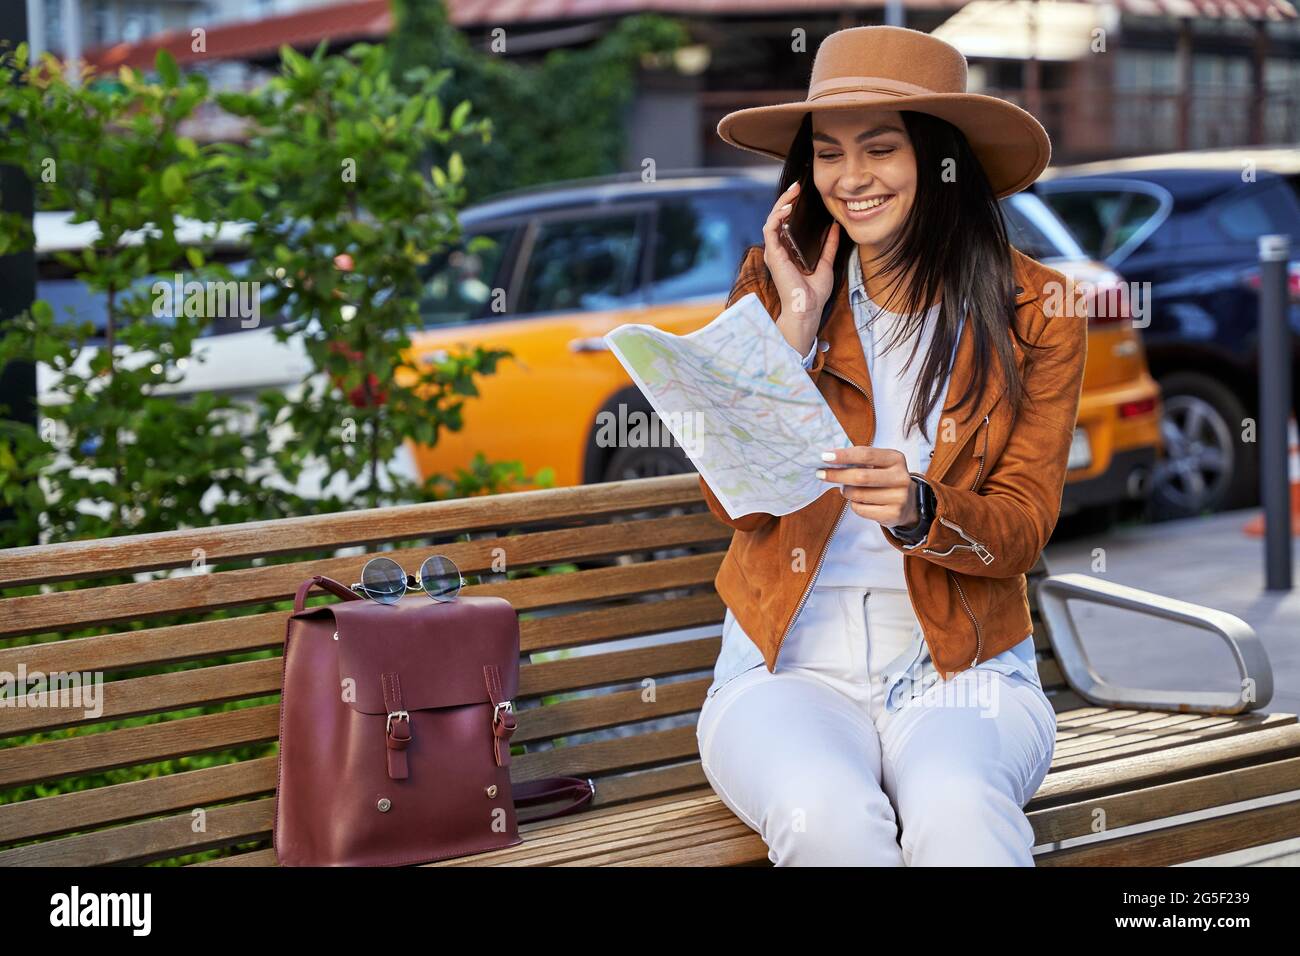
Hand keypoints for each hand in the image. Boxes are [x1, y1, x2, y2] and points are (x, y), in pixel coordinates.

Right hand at [762, 181, 840, 353]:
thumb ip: (829, 246)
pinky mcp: (772, 254)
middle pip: (778, 218)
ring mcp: (774, 252)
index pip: (786, 224)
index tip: (802, 194)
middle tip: (798, 186)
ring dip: (781, 203)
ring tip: (793, 191)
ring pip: (772, 220)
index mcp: (788, 252)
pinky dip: (777, 216)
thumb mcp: (826, 264)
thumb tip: (835, 227)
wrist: (807, 309)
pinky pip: (770, 229)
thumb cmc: (813, 294)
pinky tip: (788, 208)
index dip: (792, 207)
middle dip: (786, 199)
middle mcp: (778, 250)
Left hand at [815, 446, 917, 526]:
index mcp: (896, 458)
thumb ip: (860, 460)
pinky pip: (861, 509)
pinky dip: (854, 505)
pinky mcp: (893, 514)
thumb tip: (829, 459)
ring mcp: (899, 497)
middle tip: (820, 474)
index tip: (824, 457)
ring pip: (858, 495)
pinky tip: (859, 501)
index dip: (844, 456)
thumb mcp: (879, 464)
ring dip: (846, 492)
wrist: (908, 503)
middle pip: (861, 476)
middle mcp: (901, 477)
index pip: (866, 454)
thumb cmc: (885, 479)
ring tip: (847, 489)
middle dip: (837, 475)